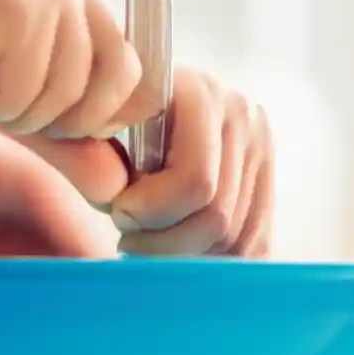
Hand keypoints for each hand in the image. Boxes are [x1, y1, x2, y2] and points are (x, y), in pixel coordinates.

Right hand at [0, 0, 156, 137]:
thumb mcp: (15, 96)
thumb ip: (65, 135)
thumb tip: (114, 187)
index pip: (137, 73)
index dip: (96, 113)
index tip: (42, 109)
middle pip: (116, 86)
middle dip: (58, 115)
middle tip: (6, 94)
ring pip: (66, 95)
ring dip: (12, 107)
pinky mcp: (17, 3)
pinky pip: (24, 91)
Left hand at [104, 68, 274, 256]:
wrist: (136, 113)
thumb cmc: (97, 124)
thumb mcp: (84, 127)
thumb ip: (88, 156)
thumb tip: (113, 197)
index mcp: (201, 93)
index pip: (195, 181)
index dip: (150, 213)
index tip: (119, 211)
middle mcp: (244, 117)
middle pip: (216, 218)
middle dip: (163, 242)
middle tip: (129, 236)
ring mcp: (262, 152)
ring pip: (232, 239)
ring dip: (183, 255)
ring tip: (149, 240)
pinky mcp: (268, 184)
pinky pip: (250, 249)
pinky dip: (209, 261)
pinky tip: (176, 249)